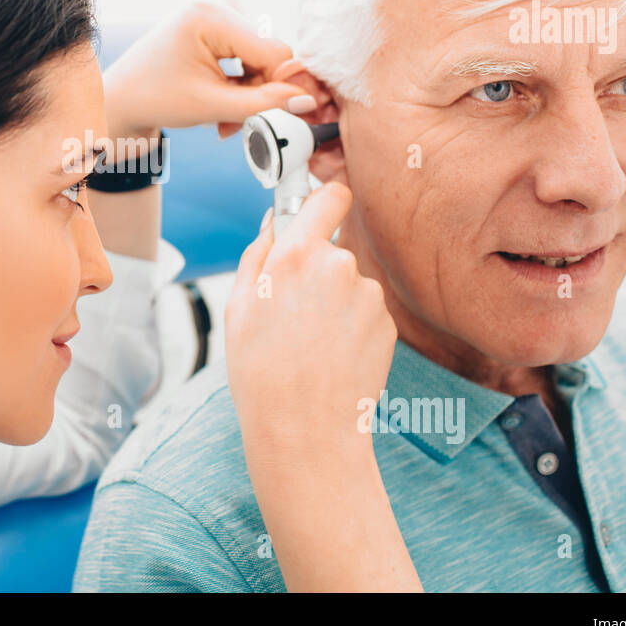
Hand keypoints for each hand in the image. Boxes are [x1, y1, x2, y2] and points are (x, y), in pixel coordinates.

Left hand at [102, 0, 319, 142]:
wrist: (123, 95)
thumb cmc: (155, 98)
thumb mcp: (212, 106)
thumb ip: (263, 103)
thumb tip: (308, 99)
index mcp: (211, 14)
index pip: (275, 52)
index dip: (284, 87)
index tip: (287, 114)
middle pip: (269, 53)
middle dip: (258, 92)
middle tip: (235, 123)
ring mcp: (217, 2)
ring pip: (262, 54)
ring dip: (249, 90)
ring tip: (223, 116)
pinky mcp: (219, 13)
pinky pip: (250, 48)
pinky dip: (241, 78)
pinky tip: (222, 96)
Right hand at [224, 180, 397, 457]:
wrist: (304, 429)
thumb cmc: (261, 371)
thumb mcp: (239, 306)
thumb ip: (258, 253)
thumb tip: (273, 222)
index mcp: (297, 254)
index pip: (329, 195)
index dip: (324, 201)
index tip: (317, 208)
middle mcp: (339, 266)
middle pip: (332, 250)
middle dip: (316, 271)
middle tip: (291, 312)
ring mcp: (368, 295)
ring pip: (348, 285)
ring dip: (334, 304)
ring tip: (309, 344)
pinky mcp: (387, 323)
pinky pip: (365, 313)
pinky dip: (351, 328)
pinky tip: (331, 357)